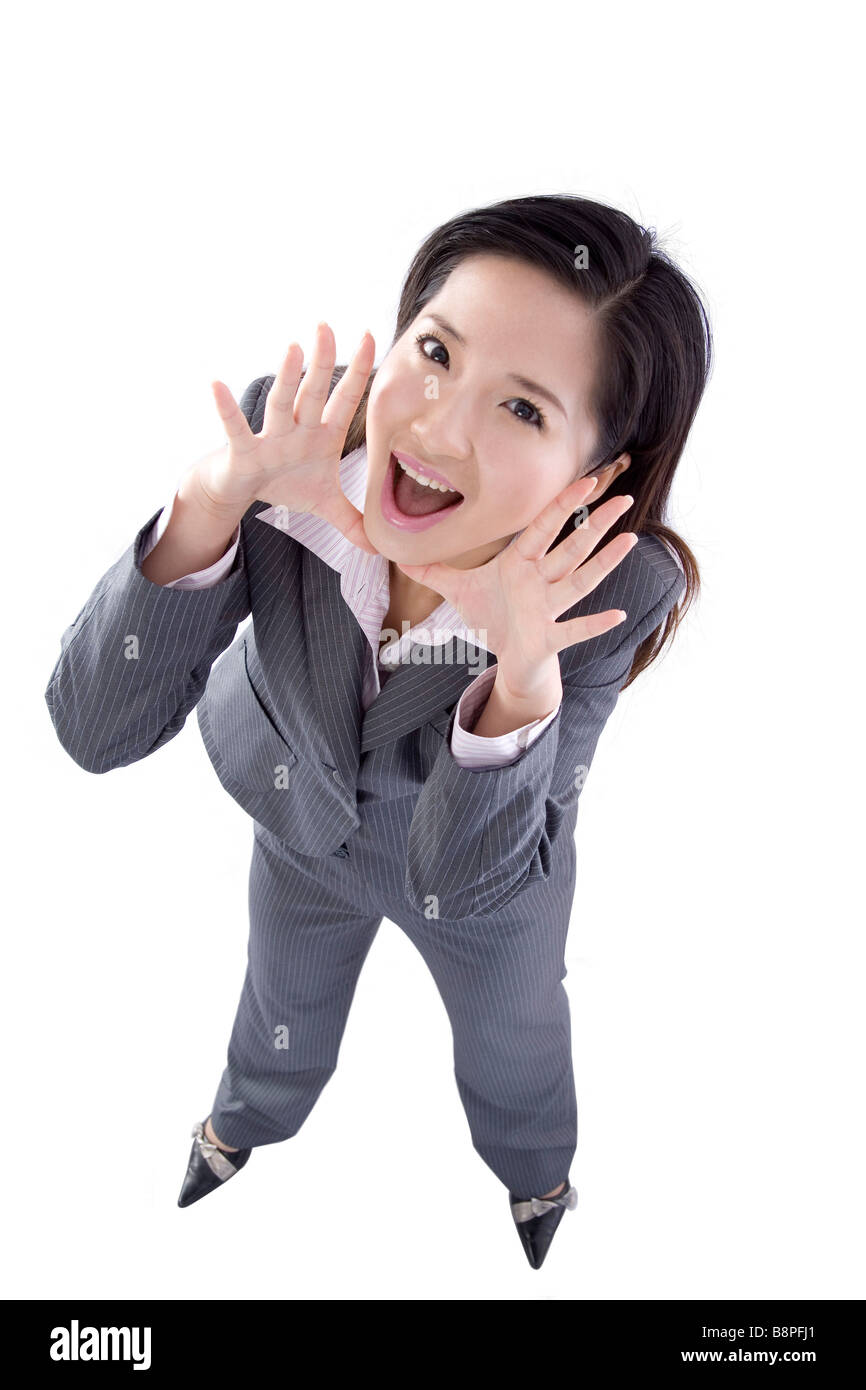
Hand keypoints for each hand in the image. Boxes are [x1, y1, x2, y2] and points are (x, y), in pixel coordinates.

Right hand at [190, 323, 378, 554]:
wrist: (243, 490)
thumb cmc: (285, 483)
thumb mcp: (325, 505)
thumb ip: (354, 522)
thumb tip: (381, 546)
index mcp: (322, 435)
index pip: (346, 399)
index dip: (360, 372)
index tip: (372, 336)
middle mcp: (299, 429)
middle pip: (315, 392)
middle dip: (323, 361)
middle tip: (329, 327)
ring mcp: (271, 438)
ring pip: (282, 404)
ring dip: (288, 378)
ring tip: (294, 348)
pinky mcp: (245, 452)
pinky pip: (236, 429)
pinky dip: (226, 409)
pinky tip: (216, 384)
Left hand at [395, 475, 637, 692]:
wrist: (509, 659)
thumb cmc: (492, 618)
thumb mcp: (457, 590)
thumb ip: (432, 570)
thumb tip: (397, 550)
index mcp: (520, 563)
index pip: (542, 528)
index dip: (561, 504)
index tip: (583, 479)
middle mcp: (541, 582)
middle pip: (571, 548)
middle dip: (595, 524)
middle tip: (623, 498)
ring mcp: (548, 609)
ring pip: (580, 582)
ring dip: (604, 563)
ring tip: (630, 540)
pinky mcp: (549, 638)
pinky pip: (575, 630)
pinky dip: (594, 624)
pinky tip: (618, 615)